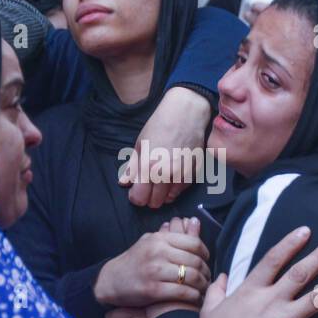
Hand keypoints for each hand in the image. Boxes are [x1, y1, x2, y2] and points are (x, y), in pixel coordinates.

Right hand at [94, 220, 210, 307]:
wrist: (111, 280)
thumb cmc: (134, 261)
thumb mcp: (150, 241)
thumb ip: (172, 234)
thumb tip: (194, 221)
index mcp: (159, 239)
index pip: (194, 243)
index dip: (205, 253)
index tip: (206, 260)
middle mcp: (158, 253)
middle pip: (195, 261)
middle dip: (206, 272)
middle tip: (208, 278)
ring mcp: (155, 272)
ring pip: (191, 277)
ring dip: (202, 285)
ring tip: (203, 288)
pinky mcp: (153, 290)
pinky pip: (182, 292)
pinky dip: (193, 296)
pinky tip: (195, 297)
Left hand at [120, 87, 210, 208]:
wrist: (186, 114)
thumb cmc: (160, 126)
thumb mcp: (140, 144)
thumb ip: (133, 167)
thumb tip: (124, 183)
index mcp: (149, 168)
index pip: (139, 199)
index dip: (136, 196)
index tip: (136, 190)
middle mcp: (166, 175)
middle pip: (154, 203)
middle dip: (149, 197)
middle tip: (148, 186)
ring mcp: (182, 175)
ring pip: (169, 199)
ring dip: (163, 193)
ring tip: (160, 179)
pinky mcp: (194, 173)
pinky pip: (181, 190)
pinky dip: (175, 187)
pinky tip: (172, 175)